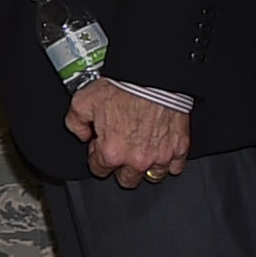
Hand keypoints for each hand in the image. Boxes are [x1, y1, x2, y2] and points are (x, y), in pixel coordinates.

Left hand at [67, 81, 190, 188]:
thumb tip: (82, 134)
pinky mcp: (179, 148)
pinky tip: (162, 148)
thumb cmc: (122, 87)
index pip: (99, 169)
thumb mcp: (82, 101)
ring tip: (142, 149)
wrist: (153, 76)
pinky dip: (170, 161)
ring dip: (146, 166)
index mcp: (111, 152)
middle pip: (127, 179)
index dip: (97, 155)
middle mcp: (136, 160)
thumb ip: (75, 123)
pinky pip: (175, 167)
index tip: (101, 145)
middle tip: (121, 148)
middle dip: (121, 167)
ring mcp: (160, 156)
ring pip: (152, 176)